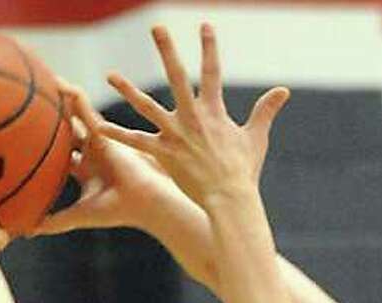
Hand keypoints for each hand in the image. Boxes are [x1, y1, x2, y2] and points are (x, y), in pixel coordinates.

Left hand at [31, 82, 181, 236]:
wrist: (144, 204)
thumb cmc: (116, 212)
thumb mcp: (78, 216)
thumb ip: (54, 223)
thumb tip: (25, 233)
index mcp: (85, 170)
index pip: (61, 153)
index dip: (45, 144)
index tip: (23, 135)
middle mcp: (91, 153)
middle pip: (67, 130)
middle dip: (52, 116)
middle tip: (29, 100)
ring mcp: (99, 142)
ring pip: (76, 116)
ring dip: (61, 99)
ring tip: (42, 78)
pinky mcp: (107, 134)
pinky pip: (88, 112)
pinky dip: (76, 99)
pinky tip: (62, 84)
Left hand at [101, 24, 289, 208]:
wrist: (230, 200)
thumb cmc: (243, 171)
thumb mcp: (255, 138)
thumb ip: (265, 111)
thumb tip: (284, 91)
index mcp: (214, 112)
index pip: (212, 72)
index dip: (209, 47)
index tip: (204, 24)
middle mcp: (192, 118)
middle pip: (177, 77)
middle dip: (167, 51)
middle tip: (156, 27)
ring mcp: (176, 135)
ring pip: (148, 107)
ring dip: (128, 90)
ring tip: (110, 74)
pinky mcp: (164, 154)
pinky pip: (136, 142)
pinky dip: (117, 135)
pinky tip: (97, 126)